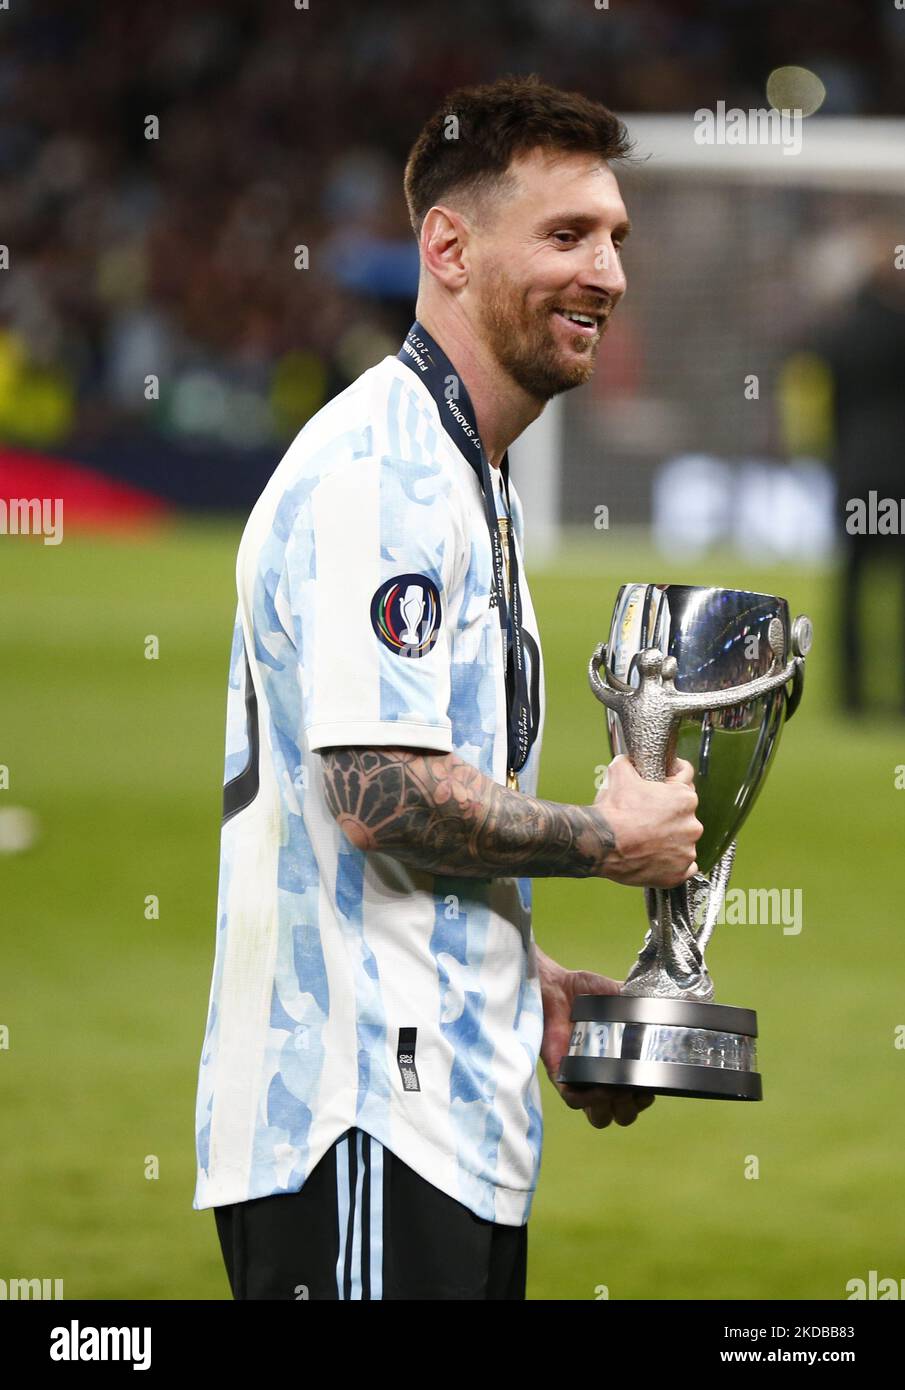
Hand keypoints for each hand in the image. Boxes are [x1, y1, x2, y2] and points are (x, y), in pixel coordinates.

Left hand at [538, 954, 654, 1128]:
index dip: (646, 1100)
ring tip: (616, 1089)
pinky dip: (588, 1100)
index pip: (639, 1099)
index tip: (651, 1087)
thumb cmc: (587, 992)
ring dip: (612, 1109)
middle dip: (631, 1109)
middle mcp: (602, 1077)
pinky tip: (600, 1085)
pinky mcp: (561, 1076)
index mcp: (619, 1064)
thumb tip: (677, 998)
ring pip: (599, 1118)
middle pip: (623, 1116)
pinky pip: (574, 1102)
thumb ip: (643, 1004)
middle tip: (631, 1089)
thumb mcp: (619, 996)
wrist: (556, 984)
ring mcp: (581, 1079)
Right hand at [590, 754, 702, 887]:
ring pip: (684, 841)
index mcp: (684, 798)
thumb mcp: (618, 774)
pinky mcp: (679, 872)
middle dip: (669, 814)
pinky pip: (684, 867)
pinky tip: (658, 858)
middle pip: (685, 814)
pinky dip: (673, 863)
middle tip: (647, 817)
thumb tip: (627, 760)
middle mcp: (692, 824)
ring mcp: (687, 850)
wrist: (601, 843)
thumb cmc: (613, 811)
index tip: (665, 782)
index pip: (686, 780)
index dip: (671, 779)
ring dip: (671, 839)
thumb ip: (628, 762)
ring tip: (648, 840)